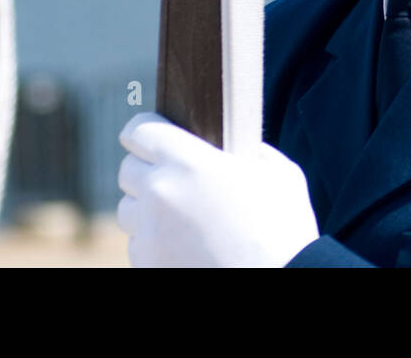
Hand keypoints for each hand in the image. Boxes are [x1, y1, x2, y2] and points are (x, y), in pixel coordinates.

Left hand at [117, 112, 319, 267]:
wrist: (280, 279)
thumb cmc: (283, 230)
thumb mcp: (280, 173)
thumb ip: (252, 151)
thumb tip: (240, 150)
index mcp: (189, 161)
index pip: (138, 131)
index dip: (145, 131)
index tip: (155, 137)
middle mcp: (160, 193)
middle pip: (127, 170)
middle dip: (148, 171)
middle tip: (177, 179)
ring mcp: (149, 234)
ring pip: (128, 209)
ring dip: (147, 208)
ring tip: (182, 217)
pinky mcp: (147, 264)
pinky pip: (137, 244)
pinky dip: (153, 242)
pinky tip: (185, 245)